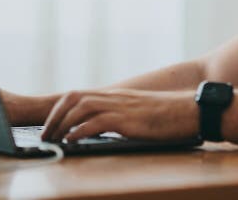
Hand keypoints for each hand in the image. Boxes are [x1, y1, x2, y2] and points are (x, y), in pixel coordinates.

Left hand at [40, 88, 197, 142]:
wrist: (191, 111)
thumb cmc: (171, 116)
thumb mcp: (141, 113)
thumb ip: (122, 116)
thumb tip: (106, 128)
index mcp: (117, 96)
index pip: (79, 95)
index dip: (60, 109)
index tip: (51, 125)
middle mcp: (115, 97)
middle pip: (73, 98)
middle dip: (55, 116)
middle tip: (46, 135)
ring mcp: (121, 106)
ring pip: (80, 108)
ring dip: (62, 124)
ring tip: (53, 140)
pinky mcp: (127, 120)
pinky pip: (96, 122)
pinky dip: (79, 131)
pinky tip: (72, 142)